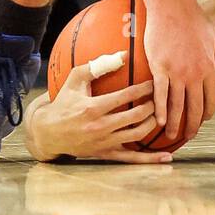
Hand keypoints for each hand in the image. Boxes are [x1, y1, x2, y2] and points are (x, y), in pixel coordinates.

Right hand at [25, 53, 170, 162]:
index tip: (155, 81)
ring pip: (137, 134)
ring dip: (152, 123)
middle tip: (160, 96)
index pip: (126, 96)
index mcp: (93, 108)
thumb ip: (97, 65)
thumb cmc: (63, 103)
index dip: (144, 88)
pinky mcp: (106, 154)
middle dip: (153, 105)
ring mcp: (104, 143)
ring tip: (159, 113)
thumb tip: (124, 55)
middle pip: (136, 116)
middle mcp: (99, 127)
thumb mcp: (74, 80)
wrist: (47, 134)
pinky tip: (167, 157)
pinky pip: (131, 159)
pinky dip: (150, 159)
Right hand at [145, 2, 214, 141]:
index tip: (203, 120)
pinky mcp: (160, 69)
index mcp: (209, 67)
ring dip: (174, 122)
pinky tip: (157, 121)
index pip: (211, 98)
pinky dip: (159, 109)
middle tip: (189, 135)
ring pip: (177, 105)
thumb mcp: (214, 35)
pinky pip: (160, 94)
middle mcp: (195, 74)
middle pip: (195, 107)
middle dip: (193, 124)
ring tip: (172, 134)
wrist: (173, 8)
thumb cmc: (193, 19)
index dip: (208, 113)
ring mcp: (177, 73)